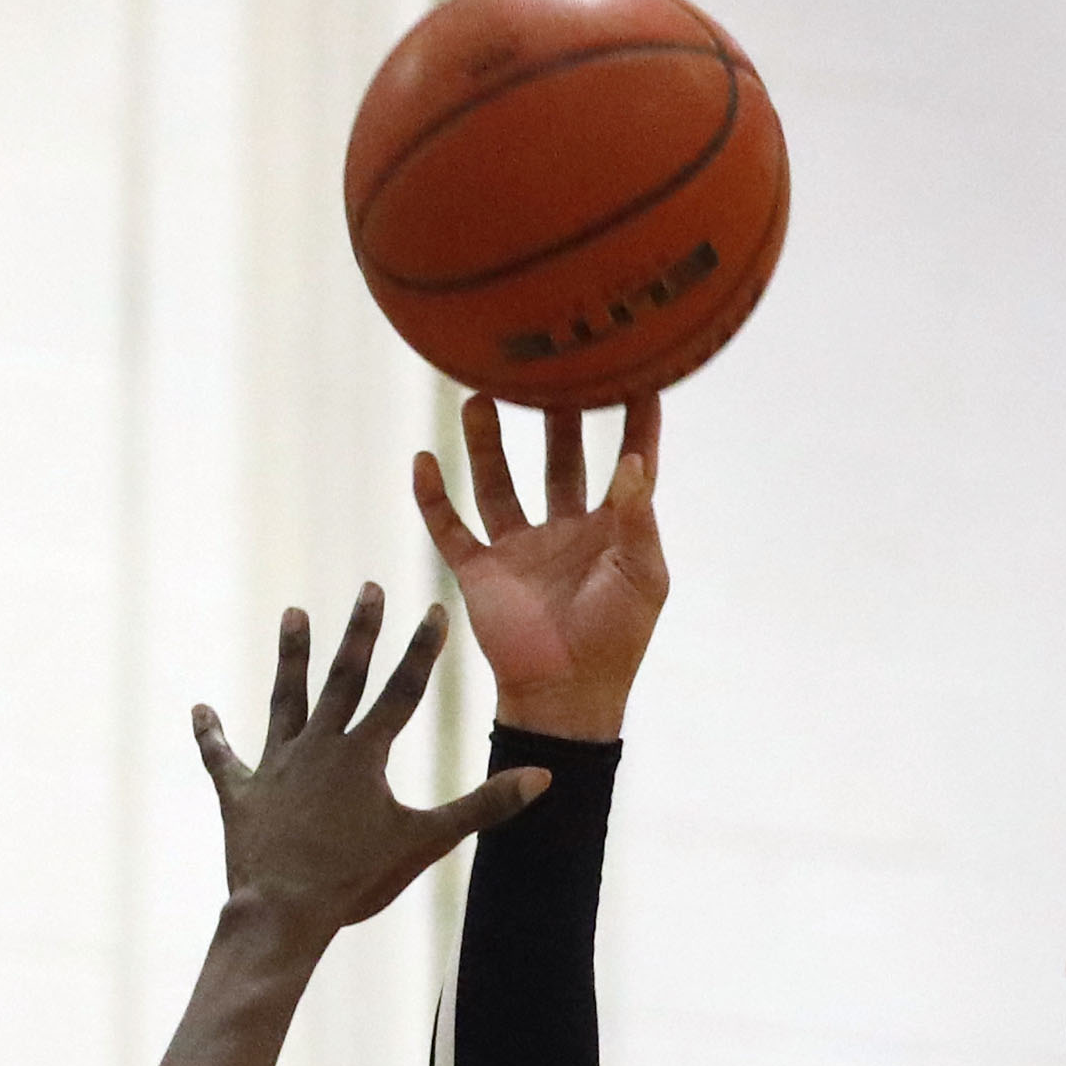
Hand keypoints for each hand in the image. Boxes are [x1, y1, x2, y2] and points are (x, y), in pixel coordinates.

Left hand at [192, 587, 547, 945]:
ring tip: (293, 615)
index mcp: (363, 756)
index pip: (402, 692)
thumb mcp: (426, 841)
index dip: (421, 651)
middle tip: (368, 588)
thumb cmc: (357, 880)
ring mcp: (277, 768)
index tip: (434, 609)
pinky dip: (211, 735)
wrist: (284, 911)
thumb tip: (543, 777)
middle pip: (343, 679)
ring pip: (285, 701)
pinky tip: (200, 709)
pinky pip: (223, 759)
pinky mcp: (241, 795)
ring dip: (290, 658)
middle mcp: (318, 748)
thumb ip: (483, 806)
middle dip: (360, 632)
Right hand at [413, 395, 669, 739]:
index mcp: (611, 530)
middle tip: (549, 366)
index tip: (640, 369)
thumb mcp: (642, 575)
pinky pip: (450, 528)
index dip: (636, 421)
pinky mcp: (481, 573)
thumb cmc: (616, 641)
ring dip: (488, 443)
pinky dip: (433, 497)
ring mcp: (519, 550)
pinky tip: (422, 460)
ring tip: (480, 396)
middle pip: (559, 458)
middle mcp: (564, 530)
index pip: (628, 463)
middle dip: (555, 415)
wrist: (565, 698)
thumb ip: (638, 517)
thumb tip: (632, 460)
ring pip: (498, 481)